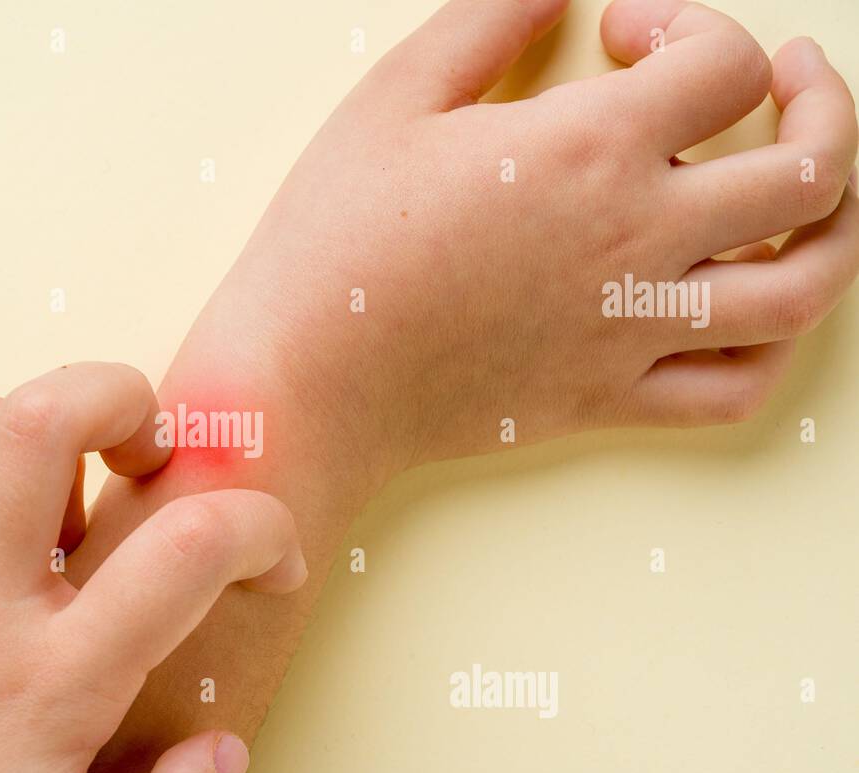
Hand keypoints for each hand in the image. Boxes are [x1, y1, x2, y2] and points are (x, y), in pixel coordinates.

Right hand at [201, 0, 858, 472]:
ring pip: (806, 287)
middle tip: (784, 79)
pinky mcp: (605, 399)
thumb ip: (487, 21)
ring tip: (817, 193)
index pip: (721, 64)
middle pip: (810, 168)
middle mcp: (636, 239)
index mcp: (588, 150)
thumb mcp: (393, 99)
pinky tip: (752, 311)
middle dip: (820, 101)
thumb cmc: (332, 244)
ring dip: (839, 227)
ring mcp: (631, 329)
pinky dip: (773, 349)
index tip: (629, 35)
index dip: (688, 23)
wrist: (303, 381)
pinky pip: (736, 389)